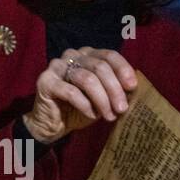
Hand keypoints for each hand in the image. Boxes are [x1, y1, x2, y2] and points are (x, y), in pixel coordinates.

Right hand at [23, 48, 137, 143]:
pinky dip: (85, 105)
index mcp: (88, 55)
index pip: (109, 55)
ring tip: (109, 116)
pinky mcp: (46, 81)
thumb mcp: (103, 97)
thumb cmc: (81, 108)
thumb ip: (115, 89)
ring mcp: (57, 66)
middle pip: (99, 67)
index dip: (123, 69)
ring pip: (87, 79)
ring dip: (102, 100)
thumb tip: (133, 89)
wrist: (54, 124)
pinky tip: (92, 115)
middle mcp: (72, 55)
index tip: (132, 87)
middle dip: (114, 89)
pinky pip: (71, 92)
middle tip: (122, 108)